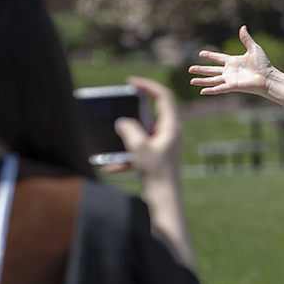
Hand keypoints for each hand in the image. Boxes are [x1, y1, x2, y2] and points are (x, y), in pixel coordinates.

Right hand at [111, 76, 195, 269]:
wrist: (164, 201)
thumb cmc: (157, 174)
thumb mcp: (139, 148)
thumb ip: (129, 130)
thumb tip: (122, 121)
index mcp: (172, 127)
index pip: (163, 97)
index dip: (148, 86)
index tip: (131, 82)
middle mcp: (170, 134)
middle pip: (151, 114)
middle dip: (132, 112)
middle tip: (118, 107)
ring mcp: (164, 146)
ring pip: (142, 133)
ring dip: (126, 137)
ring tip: (112, 138)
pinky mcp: (156, 158)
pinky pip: (139, 150)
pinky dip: (126, 156)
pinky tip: (112, 167)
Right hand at [189, 26, 275, 97]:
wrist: (268, 77)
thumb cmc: (264, 64)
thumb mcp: (254, 48)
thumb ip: (246, 39)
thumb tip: (243, 26)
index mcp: (234, 61)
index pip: (218, 58)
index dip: (209, 56)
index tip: (200, 54)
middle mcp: (230, 71)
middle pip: (211, 70)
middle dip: (201, 69)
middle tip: (190, 69)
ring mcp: (230, 79)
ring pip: (212, 80)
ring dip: (201, 80)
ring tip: (191, 81)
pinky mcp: (232, 86)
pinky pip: (219, 88)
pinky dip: (210, 90)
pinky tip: (201, 92)